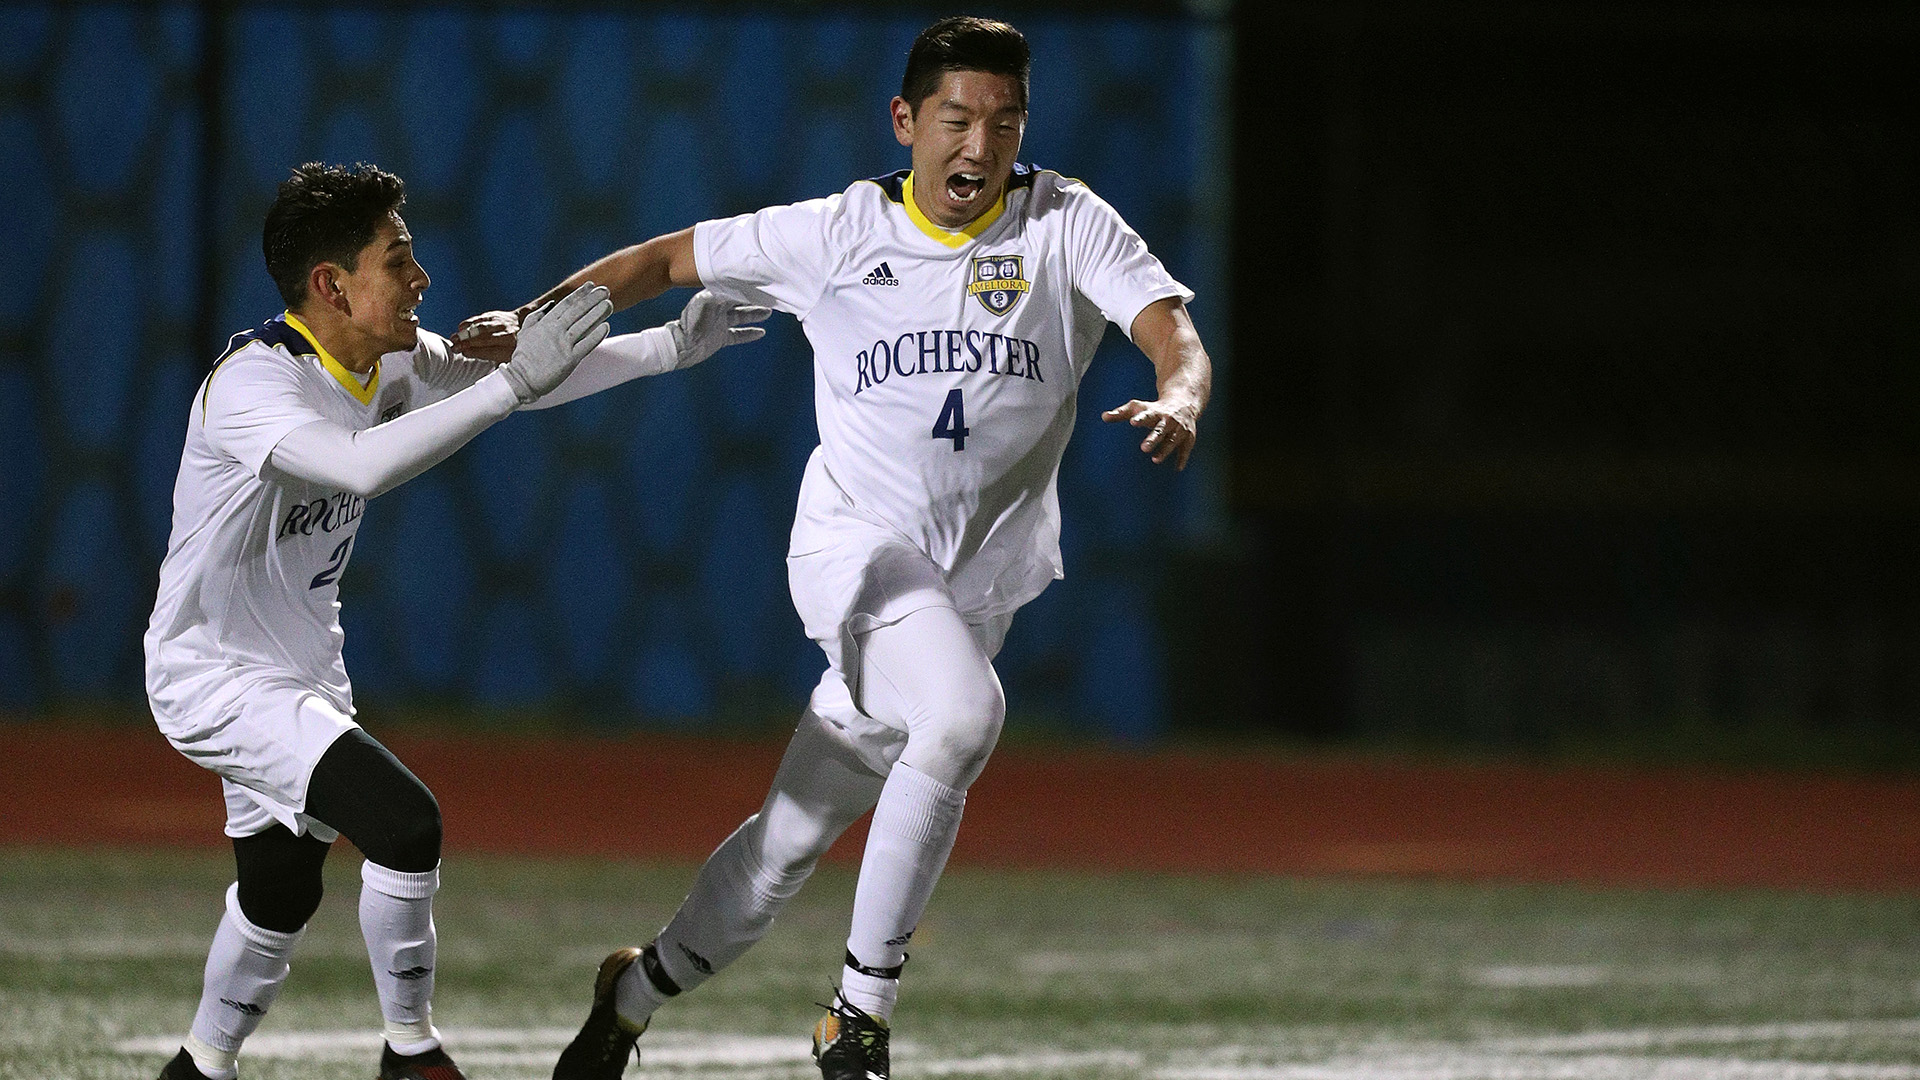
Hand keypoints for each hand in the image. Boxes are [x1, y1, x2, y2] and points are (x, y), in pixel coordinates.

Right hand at [451, 309, 521, 364]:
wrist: (528, 324)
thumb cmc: (516, 347)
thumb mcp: (510, 357)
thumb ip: (492, 356)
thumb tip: (468, 353)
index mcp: (513, 348)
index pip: (492, 351)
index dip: (476, 351)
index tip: (464, 352)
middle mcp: (509, 333)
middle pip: (485, 338)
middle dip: (468, 342)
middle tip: (454, 347)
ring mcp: (503, 322)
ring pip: (482, 327)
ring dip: (466, 333)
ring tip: (454, 338)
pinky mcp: (497, 315)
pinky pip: (482, 318)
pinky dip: (470, 322)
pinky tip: (460, 327)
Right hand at [497, 282, 611, 402]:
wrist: (521, 380)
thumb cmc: (523, 357)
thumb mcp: (525, 332)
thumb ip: (537, 317)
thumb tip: (550, 304)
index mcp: (545, 324)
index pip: (565, 304)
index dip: (579, 294)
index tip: (591, 285)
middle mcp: (555, 332)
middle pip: (577, 311)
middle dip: (592, 299)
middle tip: (605, 290)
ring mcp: (563, 345)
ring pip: (583, 325)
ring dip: (598, 313)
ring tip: (609, 304)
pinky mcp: (570, 360)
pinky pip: (586, 345)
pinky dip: (597, 335)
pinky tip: (606, 326)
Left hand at [668, 290, 770, 368]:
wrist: (682, 346)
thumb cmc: (690, 322)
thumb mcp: (705, 302)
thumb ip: (721, 293)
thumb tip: (737, 286)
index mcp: (713, 298)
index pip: (733, 290)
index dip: (746, 288)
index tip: (760, 283)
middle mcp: (717, 310)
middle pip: (739, 302)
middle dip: (753, 299)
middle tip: (769, 296)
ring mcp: (720, 324)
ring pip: (741, 317)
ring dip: (754, 314)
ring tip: (769, 312)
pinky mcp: (721, 338)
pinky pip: (738, 334)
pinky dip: (749, 333)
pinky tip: (761, 332)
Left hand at [1101, 394, 1200, 468]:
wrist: (1184, 402)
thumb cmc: (1155, 408)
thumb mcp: (1138, 407)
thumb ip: (1121, 413)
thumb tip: (1103, 417)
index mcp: (1155, 412)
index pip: (1146, 415)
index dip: (1140, 419)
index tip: (1132, 422)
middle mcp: (1168, 420)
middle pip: (1160, 430)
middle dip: (1153, 438)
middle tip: (1143, 448)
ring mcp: (1180, 428)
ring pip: (1172, 440)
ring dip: (1165, 450)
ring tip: (1155, 460)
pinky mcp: (1189, 437)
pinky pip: (1186, 448)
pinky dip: (1182, 458)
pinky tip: (1177, 468)